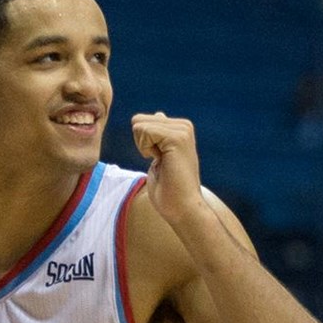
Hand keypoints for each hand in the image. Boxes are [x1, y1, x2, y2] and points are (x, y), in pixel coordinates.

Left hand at [132, 113, 211, 227]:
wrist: (182, 208)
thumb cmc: (169, 191)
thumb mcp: (161, 158)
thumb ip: (159, 137)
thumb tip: (159, 115)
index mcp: (179, 129)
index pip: (141, 122)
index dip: (141, 145)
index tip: (159, 160)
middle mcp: (183, 126)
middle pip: (138, 121)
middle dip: (140, 144)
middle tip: (160, 163)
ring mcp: (182, 130)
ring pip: (140, 126)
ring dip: (143, 148)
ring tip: (163, 163)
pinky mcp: (177, 138)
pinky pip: (144, 132)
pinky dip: (145, 150)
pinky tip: (162, 161)